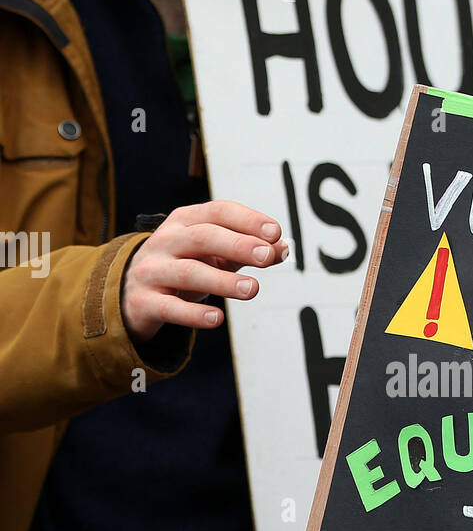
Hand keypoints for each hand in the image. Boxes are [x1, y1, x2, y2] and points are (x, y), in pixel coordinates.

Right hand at [122, 201, 288, 341]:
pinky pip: (170, 308)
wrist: (131, 293)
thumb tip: (283, 249)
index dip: (248, 220)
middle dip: (237, 244)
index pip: (218, 212)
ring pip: (189, 272)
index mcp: (185, 222)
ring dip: (222, 281)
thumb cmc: (182, 267)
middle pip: (203, 237)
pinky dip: (193, 314)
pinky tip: (217, 318)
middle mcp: (166, 241)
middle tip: (267, 256)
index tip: (275, 232)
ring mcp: (152, 271)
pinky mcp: (144, 302)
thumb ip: (248, 250)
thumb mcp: (214, 255)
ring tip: (252, 289)